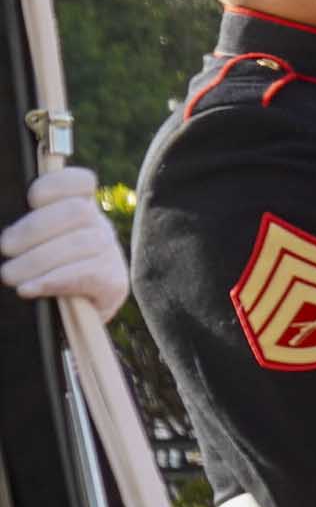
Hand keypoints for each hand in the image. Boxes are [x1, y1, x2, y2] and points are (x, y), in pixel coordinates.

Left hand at [1, 160, 125, 316]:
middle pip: (78, 211)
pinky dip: (54, 280)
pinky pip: (88, 274)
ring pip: (82, 243)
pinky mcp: (114, 283)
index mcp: (76, 211)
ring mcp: (110, 254)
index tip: (31, 199)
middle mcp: (98, 228)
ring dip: (38, 260)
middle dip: (35, 229)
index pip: (80, 182)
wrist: (59, 324)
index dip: (57, 185)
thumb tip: (6, 233)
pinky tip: (29, 289)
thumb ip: (21, 233)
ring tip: (10, 276)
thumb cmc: (31, 278)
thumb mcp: (25, 248)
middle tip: (5, 249)